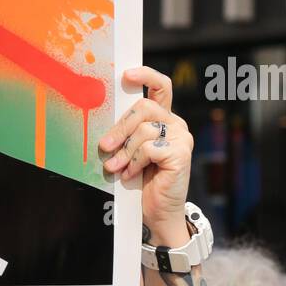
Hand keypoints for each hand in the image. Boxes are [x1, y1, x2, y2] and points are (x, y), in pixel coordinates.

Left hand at [98, 66, 193, 244]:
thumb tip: (104, 123)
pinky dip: (134, 162)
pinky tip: (131, 174)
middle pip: (144, 108)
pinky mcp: (180, 153)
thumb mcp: (130, 152)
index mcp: (163, 119)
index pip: (161, 87)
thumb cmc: (141, 181)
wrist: (157, 210)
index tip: (126, 75)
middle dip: (120, 127)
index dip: (146, 75)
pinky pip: (149, 148)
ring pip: (144, 130)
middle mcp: (175, 124)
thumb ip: (126, 134)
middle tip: (105, 146)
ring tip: (116, 167)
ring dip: (124, 151)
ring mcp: (181, 138)